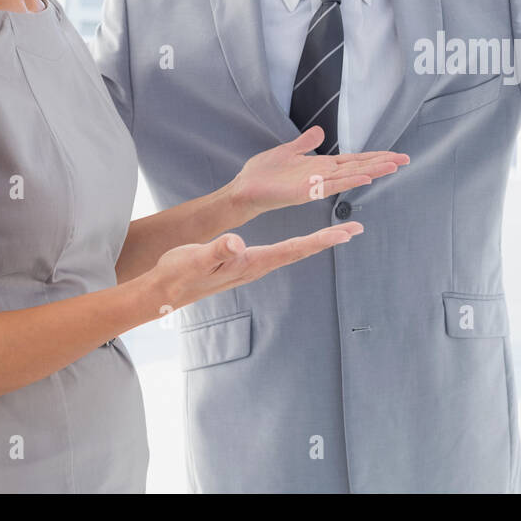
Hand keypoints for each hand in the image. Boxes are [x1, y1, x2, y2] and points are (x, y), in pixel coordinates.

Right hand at [150, 223, 361, 311]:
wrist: (165, 290)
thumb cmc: (179, 274)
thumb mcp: (196, 258)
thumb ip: (216, 251)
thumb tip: (235, 243)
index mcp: (252, 263)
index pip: (293, 248)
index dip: (320, 239)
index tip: (344, 232)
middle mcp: (258, 266)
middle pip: (301, 250)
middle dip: (328, 239)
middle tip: (355, 229)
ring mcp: (252, 266)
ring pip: (292, 251)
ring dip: (316, 241)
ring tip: (338, 233)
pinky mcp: (244, 263)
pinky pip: (280, 251)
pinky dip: (298, 243)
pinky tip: (302, 240)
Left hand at [224, 125, 409, 221]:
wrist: (244, 189)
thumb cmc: (263, 173)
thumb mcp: (288, 151)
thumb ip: (306, 143)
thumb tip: (321, 131)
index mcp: (321, 166)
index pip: (354, 160)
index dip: (375, 157)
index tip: (395, 155)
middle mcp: (323, 176)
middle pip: (359, 167)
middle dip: (382, 163)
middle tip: (406, 159)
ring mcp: (316, 185)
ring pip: (350, 176)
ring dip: (372, 171)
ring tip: (393, 166)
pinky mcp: (305, 192)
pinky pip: (331, 186)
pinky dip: (348, 181)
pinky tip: (364, 177)